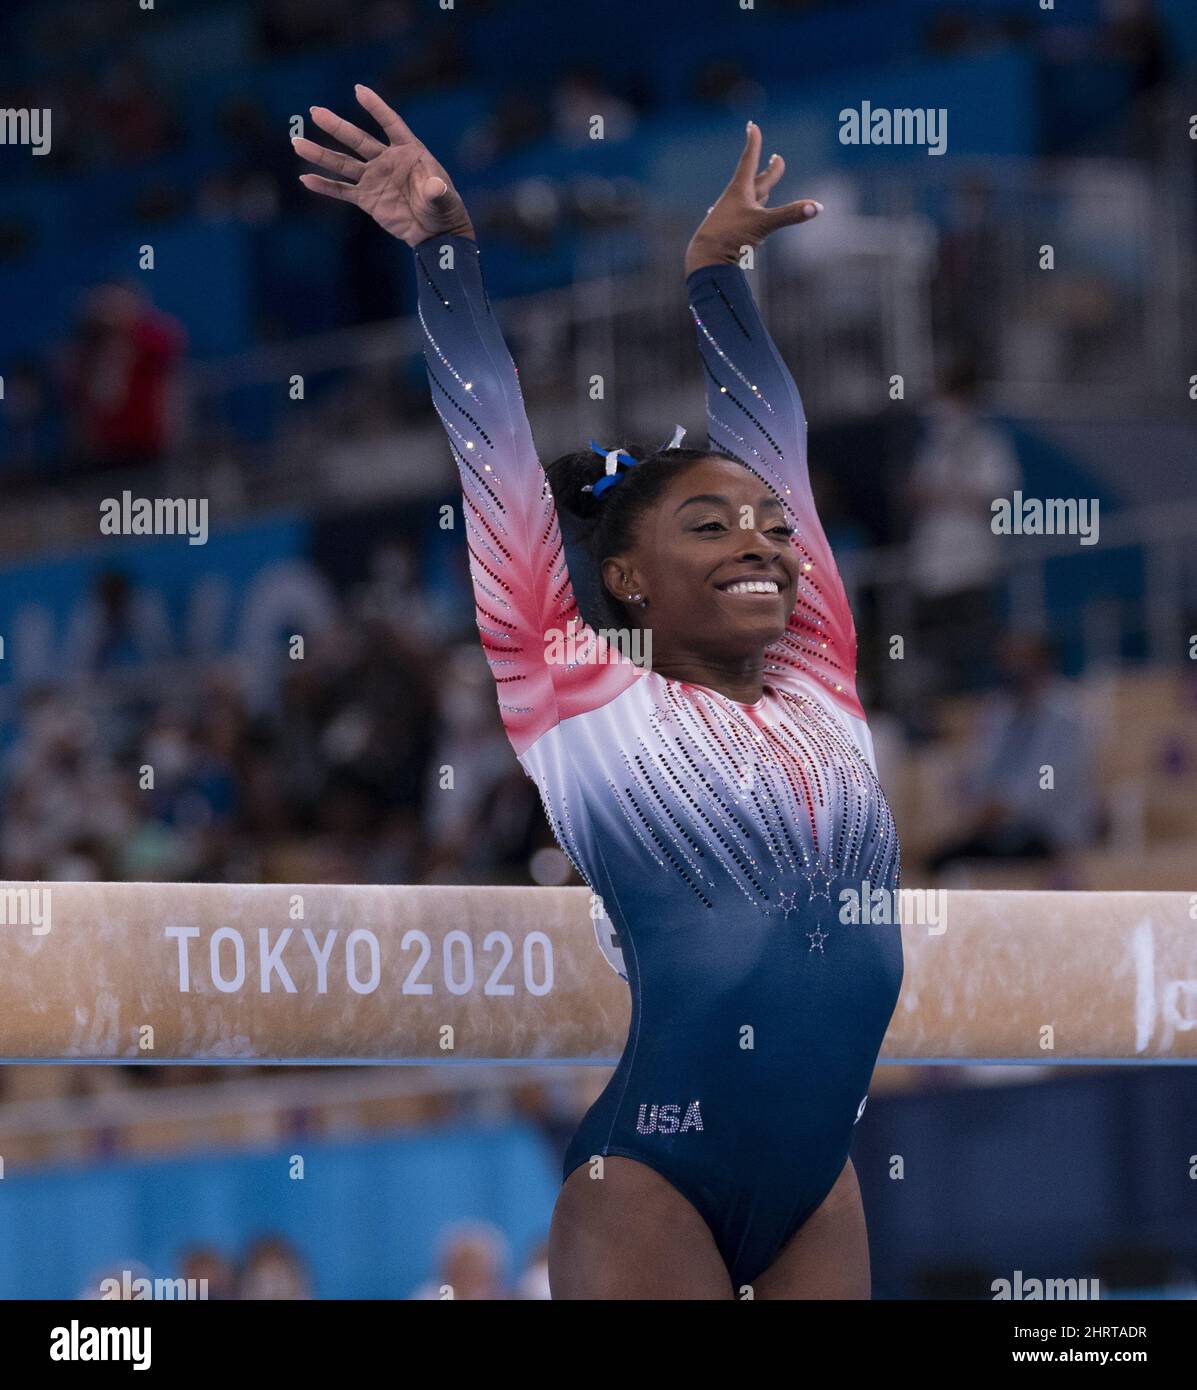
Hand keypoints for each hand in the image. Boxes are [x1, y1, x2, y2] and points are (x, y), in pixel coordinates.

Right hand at [294, 85, 474, 244]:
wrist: (436, 232)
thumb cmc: (444, 208)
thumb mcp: (443, 198)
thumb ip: (437, 190)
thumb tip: (434, 186)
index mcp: (408, 151)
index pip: (390, 123)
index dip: (376, 107)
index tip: (358, 90)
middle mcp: (387, 161)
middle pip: (358, 140)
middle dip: (336, 127)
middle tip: (315, 111)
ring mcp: (375, 179)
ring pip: (344, 164)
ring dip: (321, 154)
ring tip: (297, 143)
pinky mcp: (367, 199)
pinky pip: (342, 191)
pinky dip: (325, 186)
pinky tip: (306, 178)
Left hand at [684, 121, 821, 275]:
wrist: (704, 261)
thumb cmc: (730, 238)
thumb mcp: (763, 225)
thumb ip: (790, 215)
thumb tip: (817, 207)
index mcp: (740, 191)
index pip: (749, 160)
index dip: (753, 143)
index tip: (751, 126)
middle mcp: (735, 201)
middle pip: (756, 180)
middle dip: (768, 169)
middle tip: (775, 157)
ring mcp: (732, 218)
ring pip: (750, 200)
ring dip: (759, 190)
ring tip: (764, 186)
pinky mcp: (730, 233)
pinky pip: (744, 220)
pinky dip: (751, 215)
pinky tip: (745, 220)